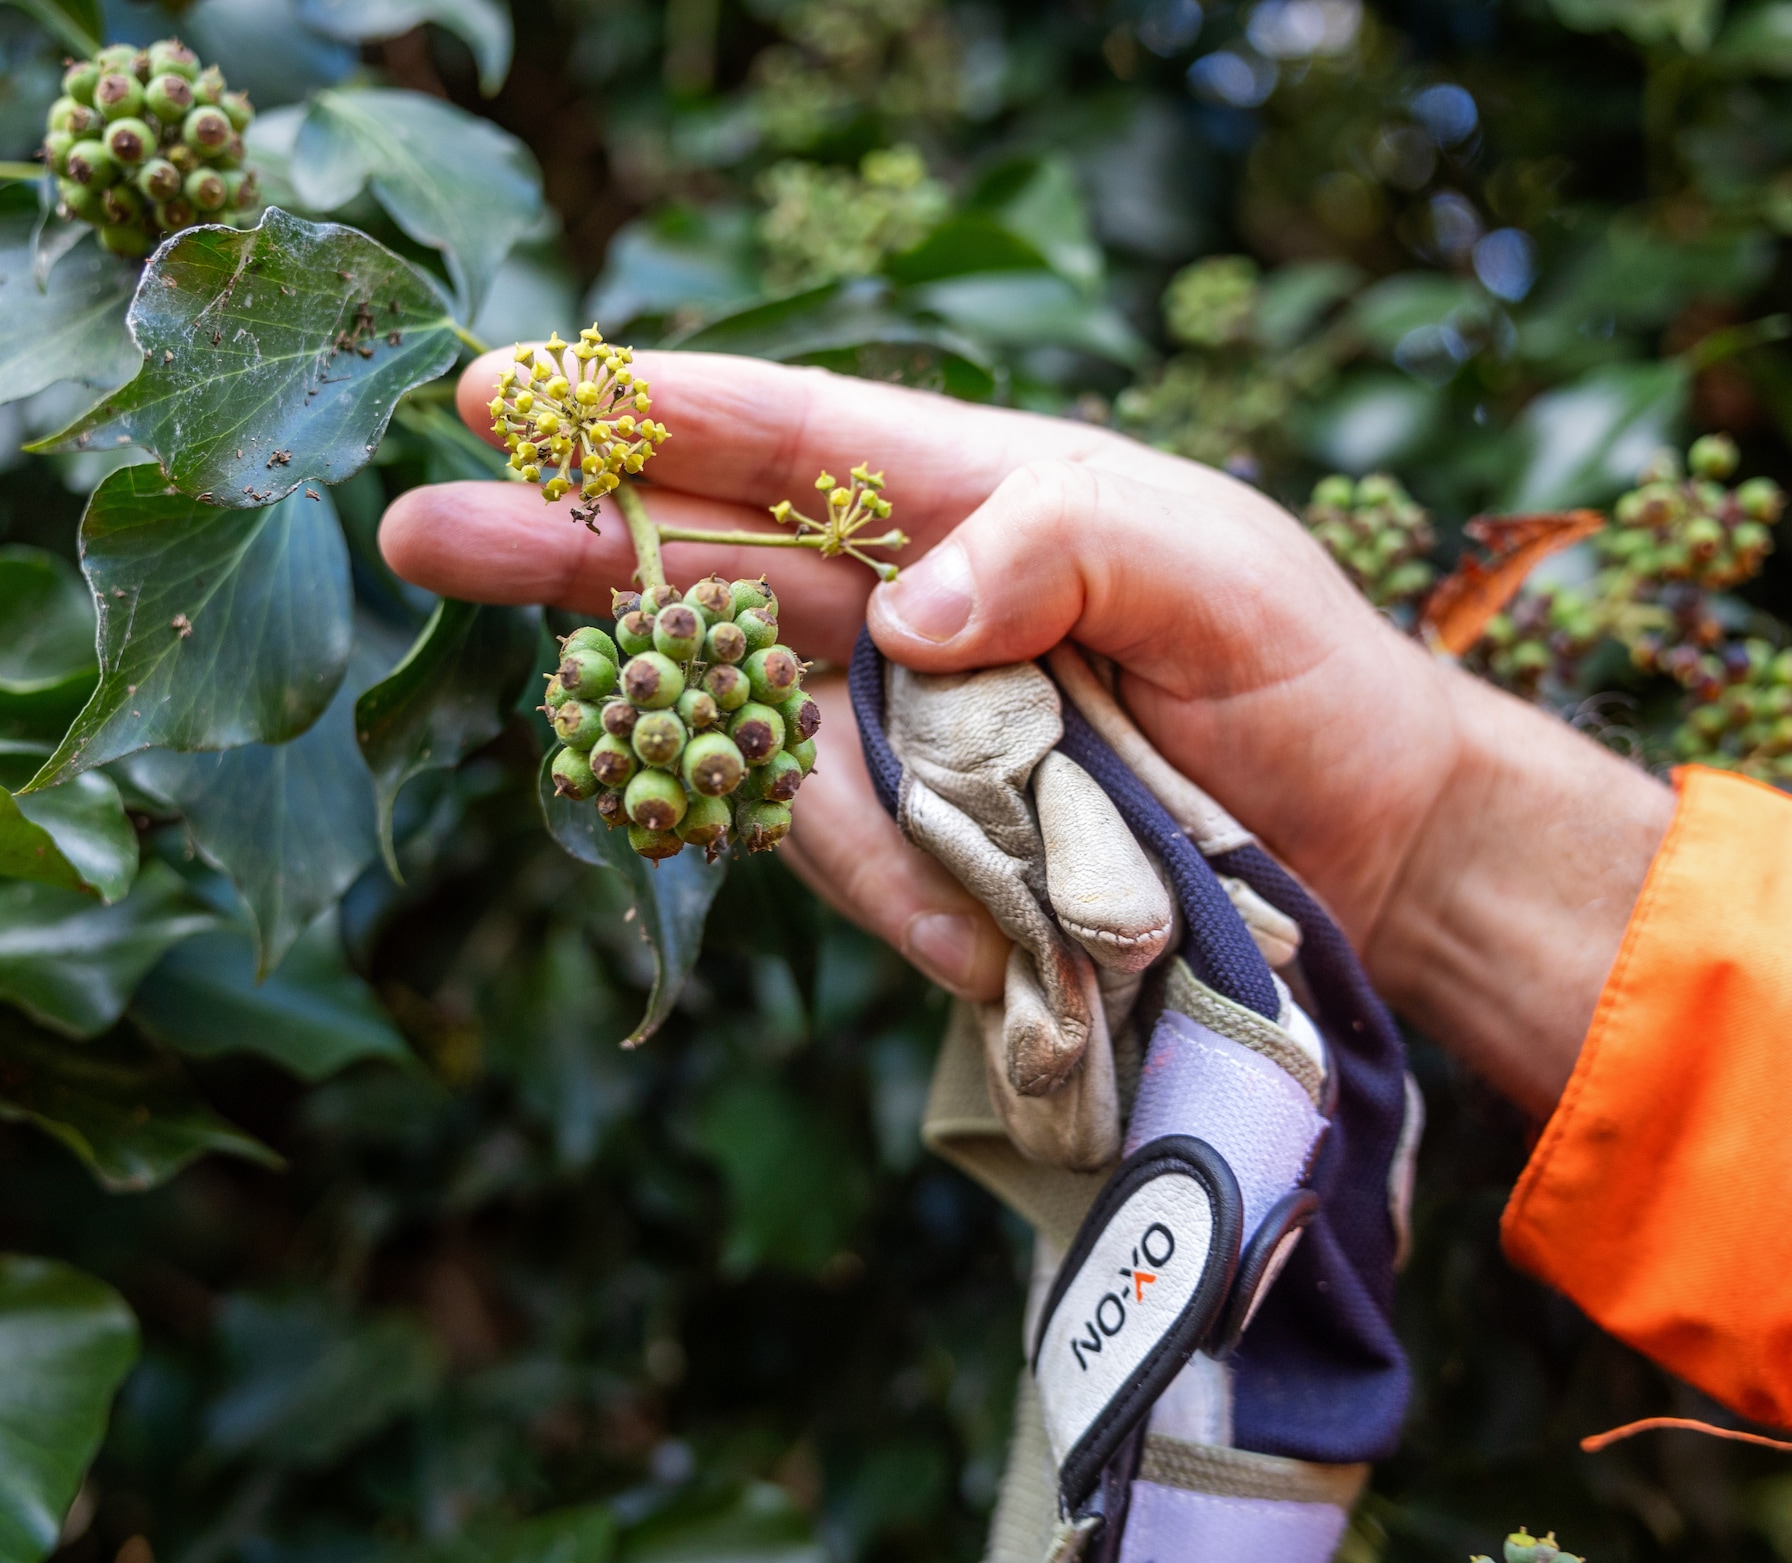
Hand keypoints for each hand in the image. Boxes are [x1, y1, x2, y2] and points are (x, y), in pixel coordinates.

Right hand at [379, 352, 1672, 1112]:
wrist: (1368, 848)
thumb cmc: (1303, 677)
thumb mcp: (1212, 572)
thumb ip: (1061, 545)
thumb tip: (904, 606)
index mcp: (974, 489)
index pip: (785, 433)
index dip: (646, 413)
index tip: (504, 388)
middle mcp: (908, 592)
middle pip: (700, 560)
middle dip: (569, 548)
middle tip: (423, 533)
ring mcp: (899, 718)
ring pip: (754, 734)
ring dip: (792, 804)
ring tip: (980, 892)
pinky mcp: (914, 834)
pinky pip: (839, 857)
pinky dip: (893, 899)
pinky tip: (987, 945)